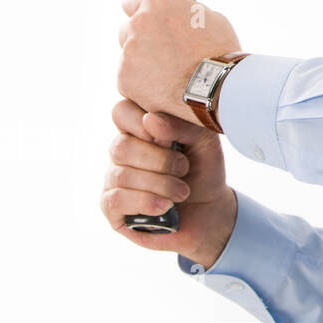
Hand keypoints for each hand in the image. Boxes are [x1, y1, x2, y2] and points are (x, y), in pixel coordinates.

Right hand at [102, 99, 237, 270]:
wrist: (210, 210)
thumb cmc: (204, 170)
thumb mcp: (204, 141)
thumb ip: (181, 126)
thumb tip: (150, 120)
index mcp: (140, 129)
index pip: (122, 112)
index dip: (143, 123)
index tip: (170, 138)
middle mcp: (122, 151)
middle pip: (121, 146)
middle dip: (160, 160)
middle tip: (184, 168)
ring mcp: (113, 178)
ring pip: (122, 175)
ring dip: (160, 184)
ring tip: (183, 192)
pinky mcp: (111, 208)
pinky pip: (116, 200)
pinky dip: (145, 201)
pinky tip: (165, 206)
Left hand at [118, 0, 239, 120]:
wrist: (218, 89)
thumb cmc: (219, 52)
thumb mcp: (209, 18)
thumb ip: (183, 12)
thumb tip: (176, 13)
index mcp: (158, 2)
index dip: (143, 7)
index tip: (149, 15)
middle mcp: (138, 23)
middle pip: (130, 27)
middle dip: (144, 37)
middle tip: (168, 49)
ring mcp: (128, 53)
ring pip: (130, 55)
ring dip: (145, 61)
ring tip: (173, 71)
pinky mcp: (124, 79)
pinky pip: (130, 78)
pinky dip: (143, 82)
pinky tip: (167, 85)